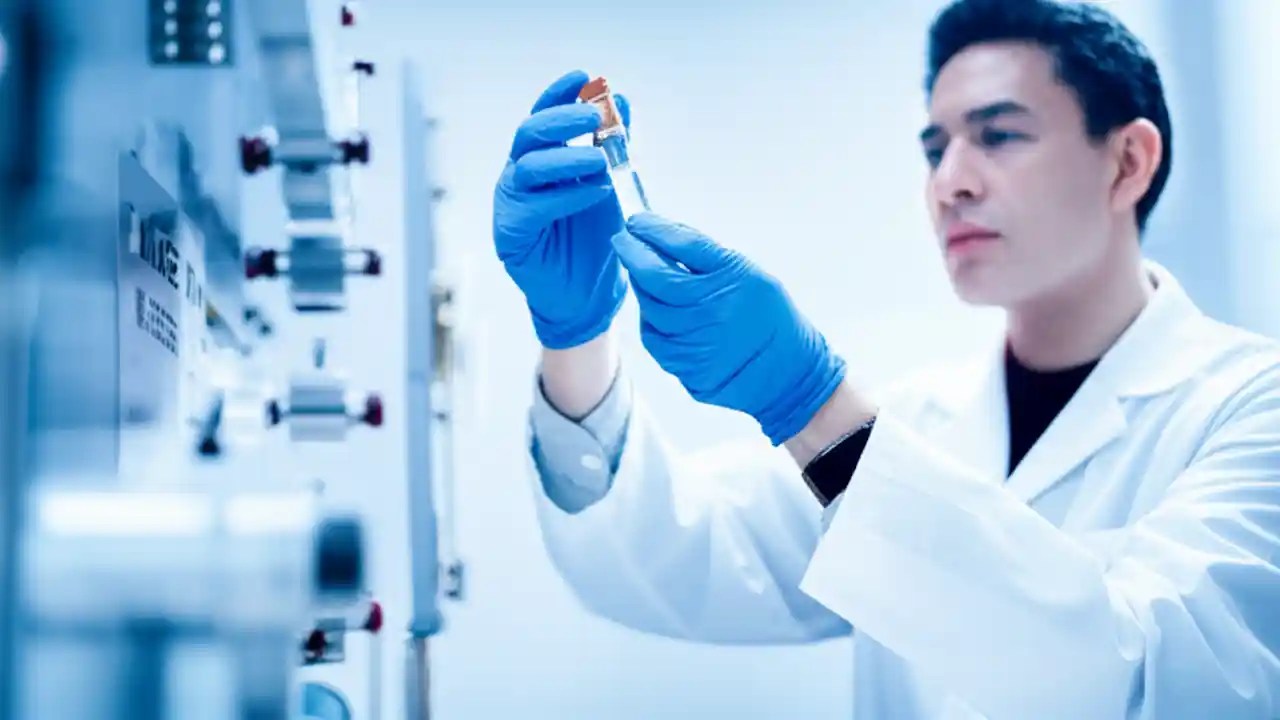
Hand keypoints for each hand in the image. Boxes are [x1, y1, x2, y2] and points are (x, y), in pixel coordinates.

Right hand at [493, 69, 632, 349]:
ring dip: (567, 158)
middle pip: (530, 134)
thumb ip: (614, 145)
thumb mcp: (611, 184)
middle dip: (561, 120)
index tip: (584, 77)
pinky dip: (567, 196)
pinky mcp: (510, 233)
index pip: (543, 115)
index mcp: (541, 157)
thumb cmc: (595, 238)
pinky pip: (534, 207)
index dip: (558, 94)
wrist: (588, 294)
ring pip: (529, 167)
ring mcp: (512, 202)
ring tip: (601, 161)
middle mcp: (520, 174)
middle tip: (594, 117)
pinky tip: (596, 193)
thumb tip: (622, 101)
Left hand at [611, 213, 846, 444]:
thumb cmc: (771, 319)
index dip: (655, 230)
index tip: (637, 222)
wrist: (787, 375)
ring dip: (641, 287)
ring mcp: (696, 341)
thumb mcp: (750, 275)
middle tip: (623, 240)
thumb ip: (707, 258)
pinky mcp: (686, 366)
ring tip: (642, 274)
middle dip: (634, 255)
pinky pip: (654, 338)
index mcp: (733, 280)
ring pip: (650, 308)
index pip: (684, 245)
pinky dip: (650, 320)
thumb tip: (662, 236)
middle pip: (657, 277)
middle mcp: (712, 310)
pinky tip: (656, 311)